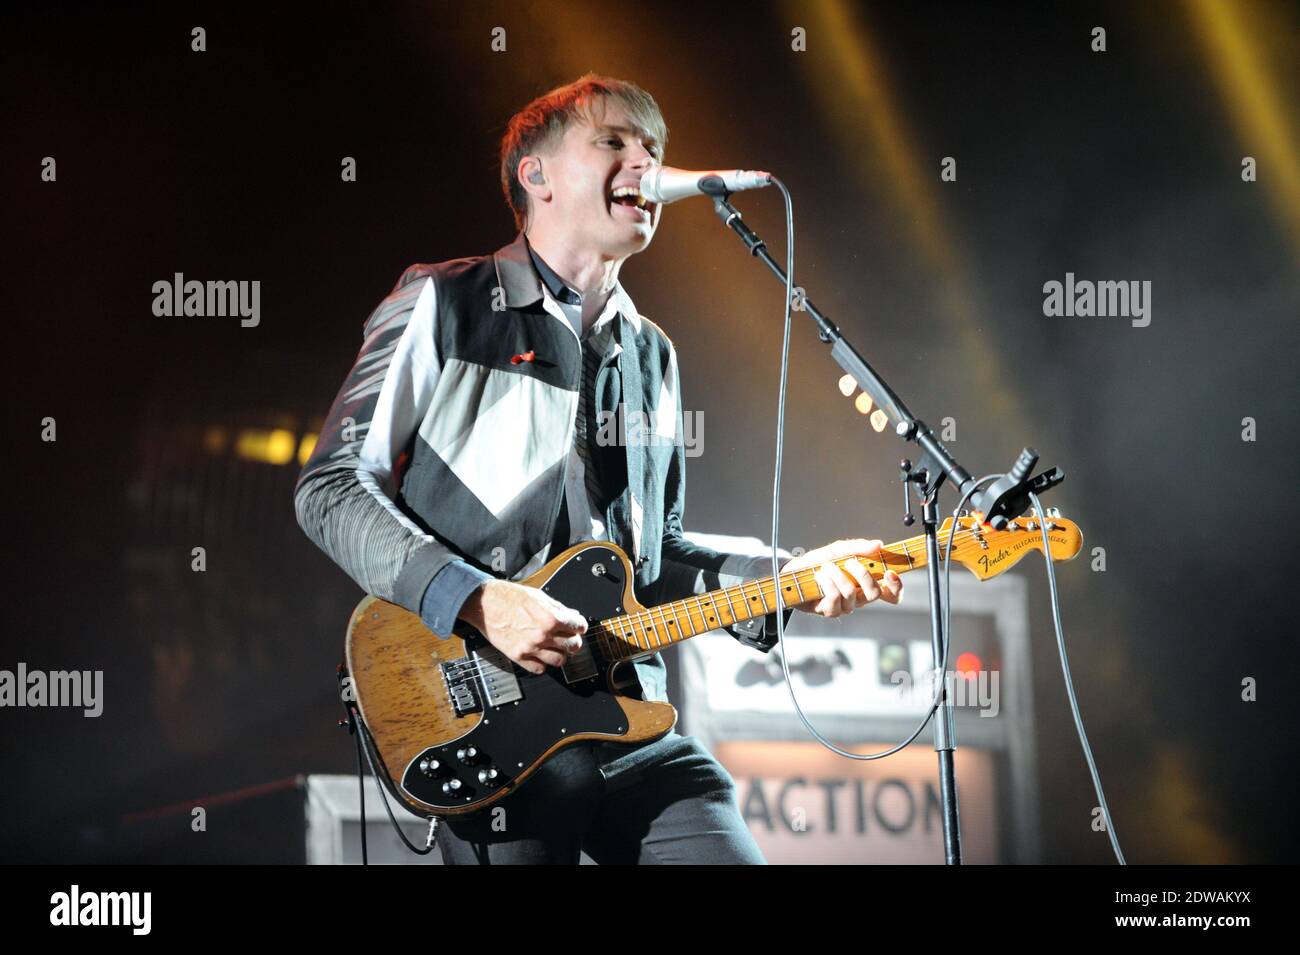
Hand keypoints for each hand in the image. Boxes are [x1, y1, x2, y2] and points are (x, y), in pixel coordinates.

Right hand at [457, 580, 587, 674]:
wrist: (485, 604)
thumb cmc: (508, 597)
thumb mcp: (539, 596)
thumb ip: (558, 608)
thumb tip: (572, 616)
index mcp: (551, 617)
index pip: (579, 627)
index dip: (580, 626)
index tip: (578, 627)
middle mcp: (543, 634)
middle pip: (573, 646)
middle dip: (573, 641)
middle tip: (569, 638)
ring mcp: (531, 648)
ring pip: (560, 661)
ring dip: (561, 654)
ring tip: (557, 648)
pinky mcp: (519, 656)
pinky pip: (540, 668)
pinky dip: (543, 664)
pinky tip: (541, 655)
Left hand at [779, 538, 902, 617]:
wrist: (793, 572)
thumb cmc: (818, 562)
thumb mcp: (839, 549)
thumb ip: (858, 547)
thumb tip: (878, 544)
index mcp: (866, 584)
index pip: (890, 593)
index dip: (897, 587)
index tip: (890, 573)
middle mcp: (858, 597)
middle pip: (875, 593)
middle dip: (863, 574)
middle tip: (849, 561)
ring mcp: (844, 606)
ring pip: (851, 593)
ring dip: (838, 575)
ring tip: (826, 566)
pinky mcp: (829, 611)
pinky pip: (834, 598)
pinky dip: (826, 582)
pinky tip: (819, 576)